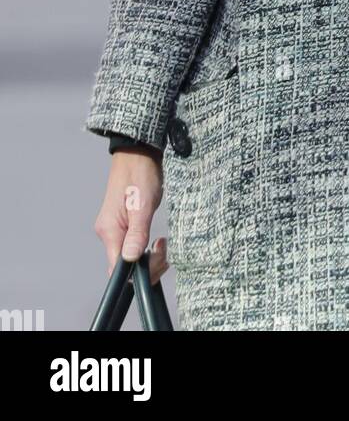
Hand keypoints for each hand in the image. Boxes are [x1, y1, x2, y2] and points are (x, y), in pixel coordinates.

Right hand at [94, 150, 168, 284]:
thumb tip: (131, 260)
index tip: (157, 258)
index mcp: (109, 230)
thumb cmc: (140, 173)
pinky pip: (132, 246)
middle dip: (148, 265)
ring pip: (130, 257)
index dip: (138, 272)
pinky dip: (145, 248)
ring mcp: (115, 229)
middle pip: (125, 267)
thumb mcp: (143, 204)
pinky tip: (156, 240)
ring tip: (162, 242)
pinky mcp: (123, 224)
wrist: (138, 152)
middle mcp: (109, 233)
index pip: (117, 269)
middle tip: (163, 248)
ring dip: (148, 257)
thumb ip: (137, 234)